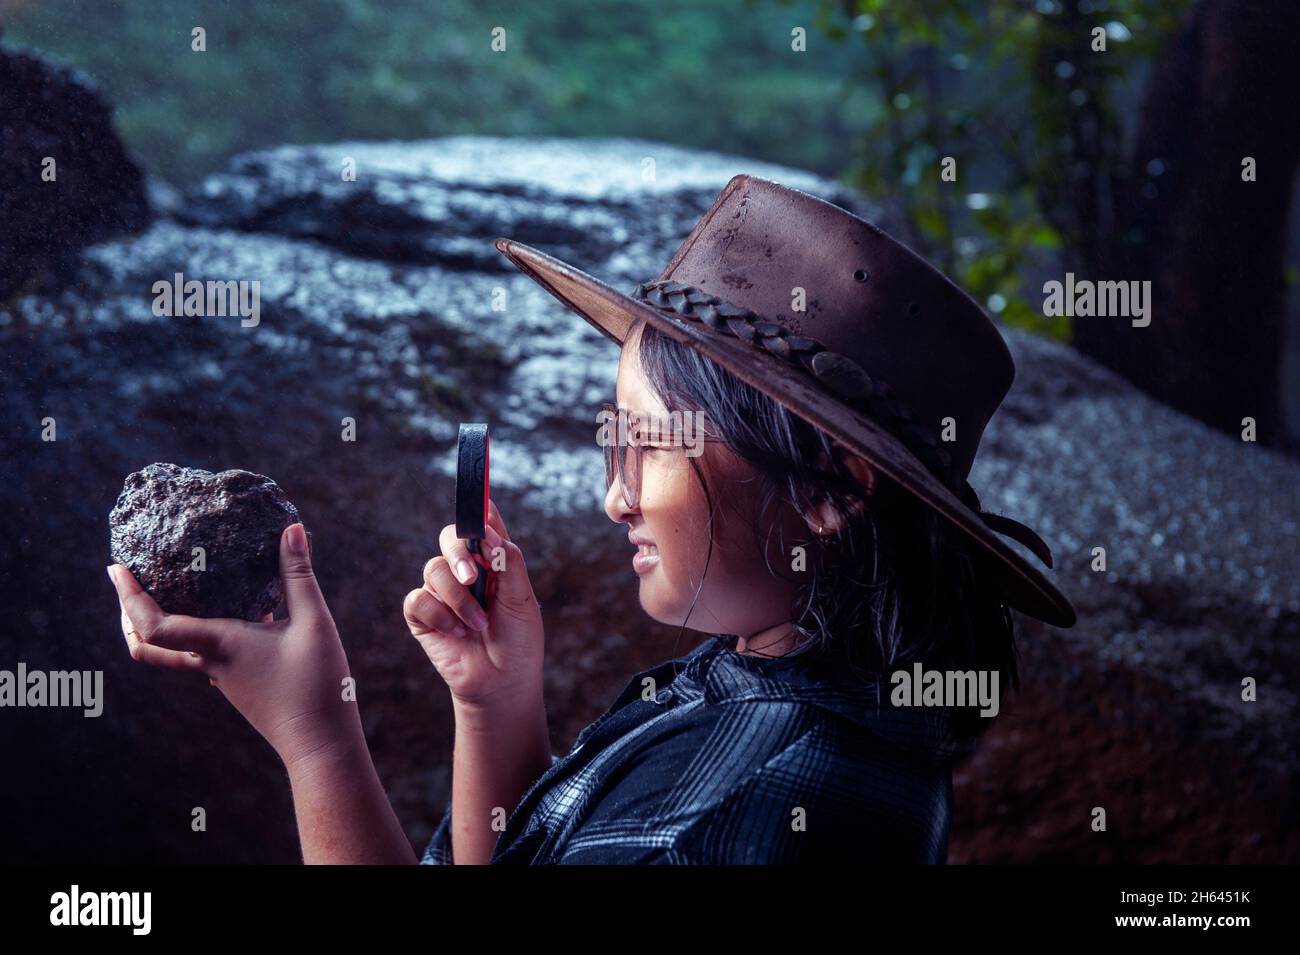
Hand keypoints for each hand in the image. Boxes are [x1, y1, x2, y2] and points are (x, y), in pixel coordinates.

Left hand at [108, 523, 361, 766]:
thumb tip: (291, 529)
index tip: (116, 568)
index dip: (129, 597)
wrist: (321, 743)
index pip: (153, 625)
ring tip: (166, 592)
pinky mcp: (239, 683)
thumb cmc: (317, 684)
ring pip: (175, 651)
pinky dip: (198, 631)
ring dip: (157, 624)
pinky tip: (234, 612)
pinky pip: (204, 654)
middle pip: (148, 644)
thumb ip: (298, 574)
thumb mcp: (314, 622)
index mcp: (219, 645)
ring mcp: (223, 676)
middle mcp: (211, 662)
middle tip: (126, 581)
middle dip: (129, 613)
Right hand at [403, 498, 543, 711]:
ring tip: (477, 625)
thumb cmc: (518, 641)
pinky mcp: (423, 615)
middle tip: (473, 574)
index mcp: (494, 560)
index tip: (481, 496)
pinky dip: (440, 615)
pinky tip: (457, 633)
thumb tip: (489, 528)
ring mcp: (442, 592)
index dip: (479, 506)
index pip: (483, 523)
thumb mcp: (522, 598)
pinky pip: (419, 599)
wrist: (502, 683)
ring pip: (434, 569)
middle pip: (450, 536)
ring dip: (459, 599)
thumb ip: (508, 560)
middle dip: (459, 550)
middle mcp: (466, 570)